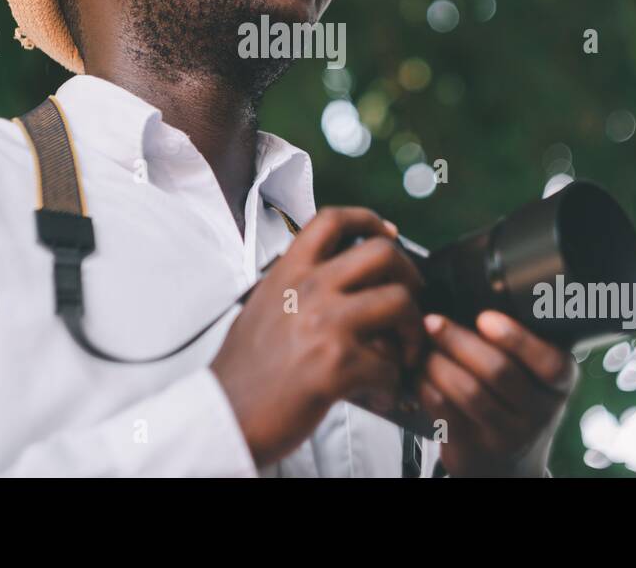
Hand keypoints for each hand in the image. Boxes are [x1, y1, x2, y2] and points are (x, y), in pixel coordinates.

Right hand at [210, 207, 425, 467]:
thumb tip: (333, 278)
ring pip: (400, 302)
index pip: (333, 221)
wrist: (223, 415)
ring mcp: (324, 324)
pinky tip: (380, 392)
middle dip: (409, 275)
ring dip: (412, 330)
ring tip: (404, 352)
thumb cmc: (241, 371)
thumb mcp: (262, 306)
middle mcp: (308, 290)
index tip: (388, 234)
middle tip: (410, 298)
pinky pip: (391, 364)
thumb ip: (297, 286)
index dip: (370, 220)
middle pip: (382, 254)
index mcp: (288, 273)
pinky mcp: (337, 365)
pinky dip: (393, 382)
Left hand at [416, 311, 577, 476]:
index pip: (548, 361)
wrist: (509, 463)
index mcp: (560, 383)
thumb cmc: (517, 402)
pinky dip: (427, 386)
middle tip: (433, 321)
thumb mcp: (535, 374)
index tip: (485, 317)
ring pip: (469, 391)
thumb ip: (518, 342)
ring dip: (439, 363)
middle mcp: (540, 411)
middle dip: (459, 340)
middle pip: (499, 371)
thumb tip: (476, 293)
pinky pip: (446, 411)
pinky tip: (421, 374)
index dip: (516, 338)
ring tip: (425, 347)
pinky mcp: (476, 449)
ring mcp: (509, 435)